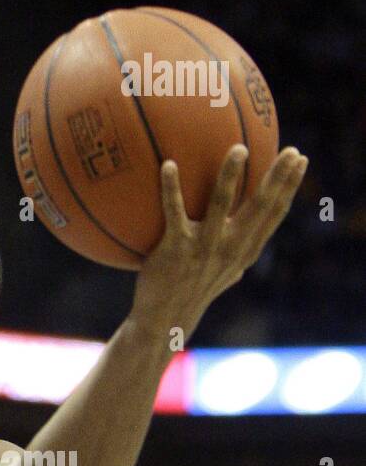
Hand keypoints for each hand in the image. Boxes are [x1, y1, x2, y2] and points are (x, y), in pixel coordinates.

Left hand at [133, 144, 307, 340]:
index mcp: (244, 249)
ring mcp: (205, 247)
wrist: (166, 316)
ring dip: (231, 175)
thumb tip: (246, 230)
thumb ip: (237, 248)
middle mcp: (230, 247)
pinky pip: (174, 211)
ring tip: (238, 149)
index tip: (300, 159)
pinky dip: (171, 187)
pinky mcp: (177, 248)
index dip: (289, 185)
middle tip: (289, 150)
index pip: (274, 213)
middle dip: (278, 176)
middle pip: (260, 206)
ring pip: (221, 203)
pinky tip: (168, 163)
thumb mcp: (225, 269)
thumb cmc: (194, 287)